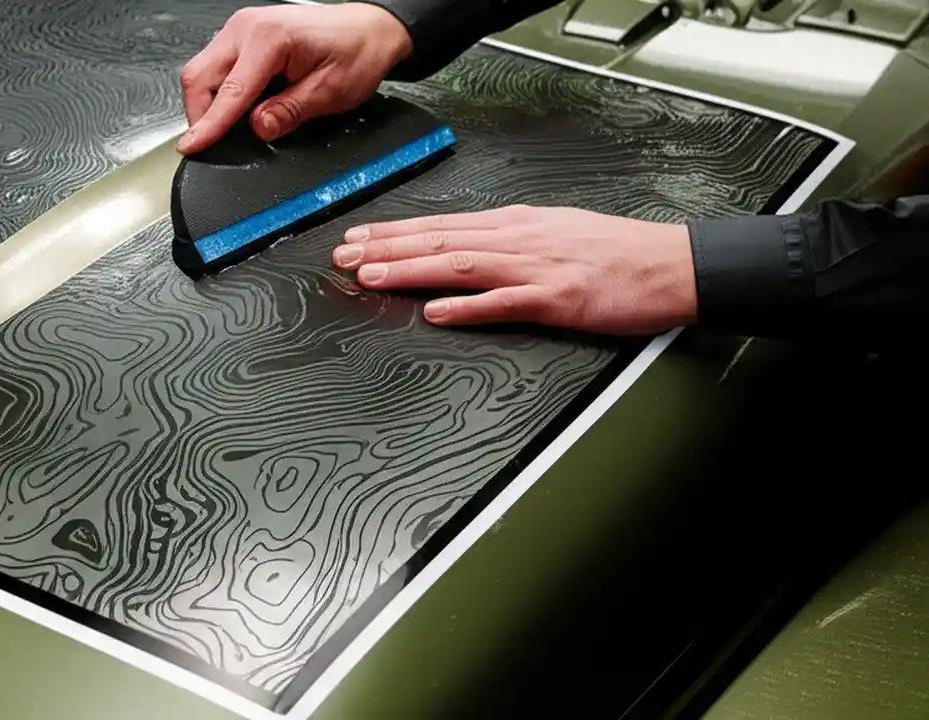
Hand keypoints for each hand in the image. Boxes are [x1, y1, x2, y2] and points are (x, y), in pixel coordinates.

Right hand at [177, 3, 412, 153]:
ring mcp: (242, 29)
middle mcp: (247, 27)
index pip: (229, 91)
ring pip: (203, 71)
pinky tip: (239, 108)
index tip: (192, 147)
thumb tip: (259, 128)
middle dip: (200, 115)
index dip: (209, 125)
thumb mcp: (330, 91)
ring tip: (230, 127)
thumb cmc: (356, 52)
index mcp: (269, 38)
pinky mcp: (243, 36)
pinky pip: (217, 67)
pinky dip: (220, 92)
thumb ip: (290, 112)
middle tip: (211, 145)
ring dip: (209, 104)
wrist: (369, 29)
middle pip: (199, 77)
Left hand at [331, 206, 698, 334]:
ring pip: (460, 265)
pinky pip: (505, 303)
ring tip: (371, 277)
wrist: (673, 264)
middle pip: (439, 240)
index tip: (356, 238)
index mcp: (515, 224)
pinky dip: (468, 308)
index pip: (441, 225)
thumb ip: (507, 242)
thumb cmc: (617, 252)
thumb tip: (462, 251)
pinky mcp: (557, 297)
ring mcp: (536, 267)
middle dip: (385, 249)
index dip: (393, 233)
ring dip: (411, 271)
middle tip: (342, 256)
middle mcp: (518, 238)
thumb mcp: (554, 232)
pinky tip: (437, 312)